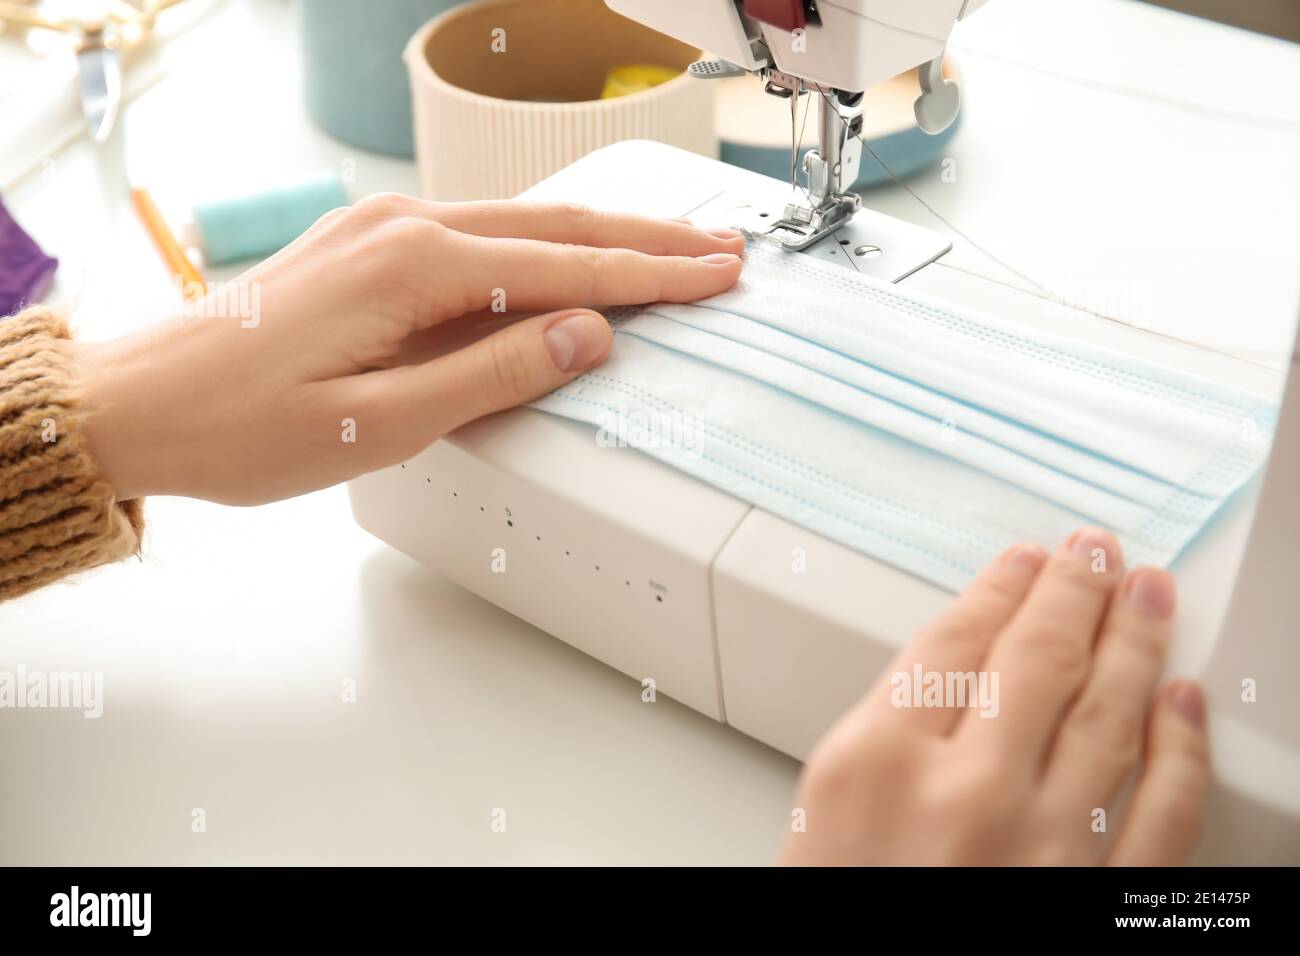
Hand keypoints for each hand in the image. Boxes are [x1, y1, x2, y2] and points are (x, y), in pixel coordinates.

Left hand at [75, 196, 744, 504]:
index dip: (651, 275)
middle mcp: (400, 227)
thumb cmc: (243, 426)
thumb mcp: (383, 424)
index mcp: (413, 265)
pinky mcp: (365, 248)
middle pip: (553, 225)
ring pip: (518, 223)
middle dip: (644, 241)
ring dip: (597, 236)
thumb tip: (586, 335)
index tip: (715, 275)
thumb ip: (494, 375)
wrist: (142, 405)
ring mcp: (379, 230)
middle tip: (718, 251)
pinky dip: (539, 244)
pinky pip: (476, 234)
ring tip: (666, 249)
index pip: (567, 265)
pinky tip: (564, 255)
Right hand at [781, 528, 1209, 865]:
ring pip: (1107, 712)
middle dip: (1072, 591)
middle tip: (1094, 551)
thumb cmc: (842, 911)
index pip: (952, 642)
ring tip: (1148, 593)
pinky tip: (1180, 700)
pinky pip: (1158, 807)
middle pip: (1034, 658)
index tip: (1022, 562)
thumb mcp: (826, 814)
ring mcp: (1042, 849)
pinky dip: (1178, 746)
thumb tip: (957, 670)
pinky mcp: (1102, 903)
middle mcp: (962, 794)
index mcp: (874, 764)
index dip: (998, 589)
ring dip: (1134, 640)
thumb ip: (889, 734)